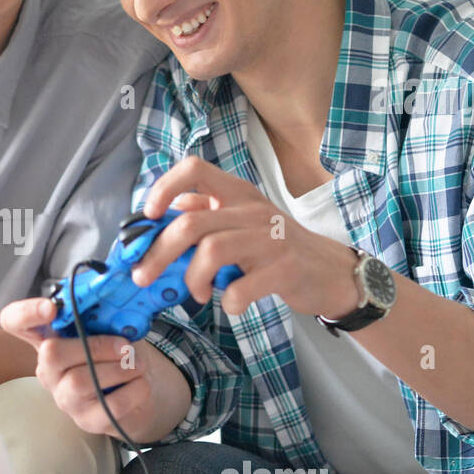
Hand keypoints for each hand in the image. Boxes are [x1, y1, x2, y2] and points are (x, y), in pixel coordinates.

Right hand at [0, 297, 167, 439]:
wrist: (139, 389)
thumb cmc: (118, 353)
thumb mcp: (109, 326)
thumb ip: (101, 313)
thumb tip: (110, 300)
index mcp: (48, 338)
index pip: (15, 321)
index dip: (25, 312)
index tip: (51, 308)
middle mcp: (49, 369)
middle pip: (52, 353)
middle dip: (95, 346)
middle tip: (125, 347)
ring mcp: (64, 397)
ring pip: (80, 382)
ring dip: (118, 370)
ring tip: (138, 365)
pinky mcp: (86, 421)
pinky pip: (108, 406)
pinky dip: (133, 391)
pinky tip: (141, 383)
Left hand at [134, 156, 359, 317]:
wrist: (330, 270)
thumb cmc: (276, 245)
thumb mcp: (241, 220)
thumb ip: (206, 212)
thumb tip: (166, 210)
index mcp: (238, 192)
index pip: (194, 169)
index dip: (164, 188)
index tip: (148, 215)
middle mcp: (253, 209)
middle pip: (191, 223)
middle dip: (158, 254)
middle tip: (144, 277)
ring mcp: (271, 238)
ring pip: (211, 252)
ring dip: (192, 280)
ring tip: (198, 293)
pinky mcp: (286, 268)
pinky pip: (241, 288)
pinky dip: (228, 302)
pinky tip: (232, 304)